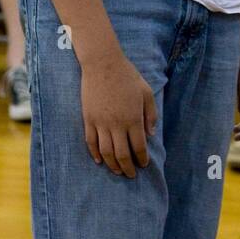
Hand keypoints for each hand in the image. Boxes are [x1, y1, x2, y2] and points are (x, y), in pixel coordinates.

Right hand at [80, 51, 157, 177]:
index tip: (144, 164)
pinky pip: (91, 142)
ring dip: (112, 165)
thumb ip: (150, 114)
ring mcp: (101, 123)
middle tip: (131, 175)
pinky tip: (100, 161)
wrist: (103, 63)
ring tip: (117, 171)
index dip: (142, 159)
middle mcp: (117, 124)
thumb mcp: (145, 91)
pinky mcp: (88, 119)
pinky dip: (95, 154)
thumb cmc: (127, 75)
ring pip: (106, 152)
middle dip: (128, 168)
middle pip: (122, 155)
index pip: (138, 147)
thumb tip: (151, 134)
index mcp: (133, 118)